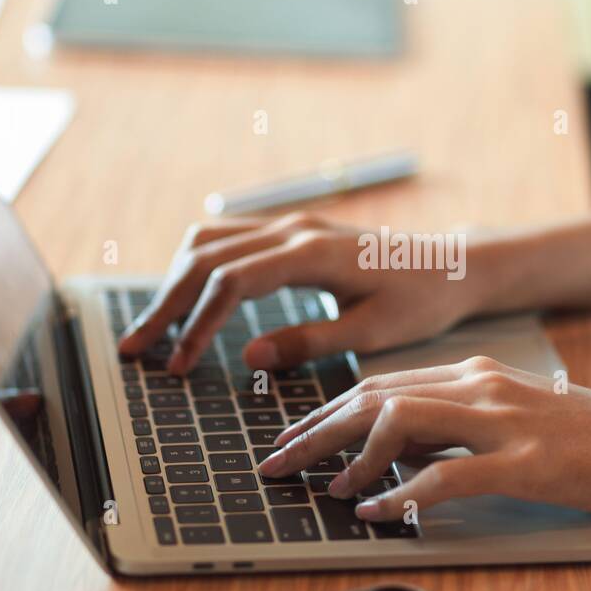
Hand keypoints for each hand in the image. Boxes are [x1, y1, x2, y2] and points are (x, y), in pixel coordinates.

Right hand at [117, 213, 486, 373]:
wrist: (453, 264)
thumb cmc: (421, 300)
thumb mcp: (372, 332)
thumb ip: (309, 343)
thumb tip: (245, 356)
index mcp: (313, 255)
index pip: (231, 282)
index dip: (196, 325)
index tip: (177, 366)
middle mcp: (294, 229)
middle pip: (205, 258)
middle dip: (166, 305)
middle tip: (137, 349)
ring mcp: (290, 224)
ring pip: (208, 240)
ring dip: (174, 282)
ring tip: (153, 328)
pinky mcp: (291, 230)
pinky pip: (228, 238)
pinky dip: (197, 266)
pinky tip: (187, 298)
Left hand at [257, 356, 590, 520]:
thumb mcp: (515, 422)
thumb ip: (458, 431)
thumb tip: (399, 458)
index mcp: (477, 374)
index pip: (381, 384)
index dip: (327, 412)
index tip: (291, 437)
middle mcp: (482, 386)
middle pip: (376, 397)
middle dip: (317, 429)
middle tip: (276, 460)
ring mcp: (505, 422)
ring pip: (402, 423)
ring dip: (352, 457)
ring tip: (324, 486)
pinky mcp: (529, 462)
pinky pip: (449, 477)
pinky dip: (404, 495)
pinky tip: (378, 511)